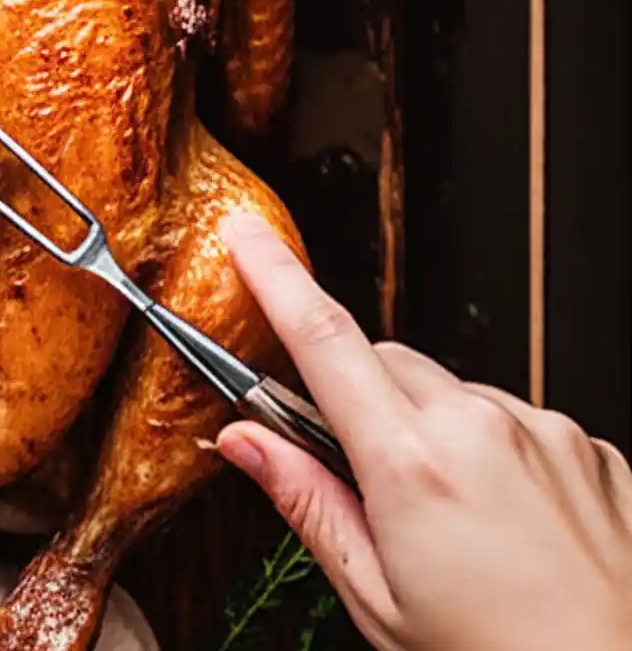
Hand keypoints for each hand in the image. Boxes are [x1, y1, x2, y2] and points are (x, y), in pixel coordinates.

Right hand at [217, 211, 631, 650]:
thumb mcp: (374, 596)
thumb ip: (306, 500)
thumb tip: (243, 442)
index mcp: (413, 465)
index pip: (323, 341)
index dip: (276, 277)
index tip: (247, 236)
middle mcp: (483, 427)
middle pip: (385, 359)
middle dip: (353, 389)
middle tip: (351, 464)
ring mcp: (545, 430)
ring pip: (449, 390)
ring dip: (424, 425)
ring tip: (443, 517)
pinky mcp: (588, 444)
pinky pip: (511, 418)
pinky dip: (485, 448)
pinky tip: (496, 518)